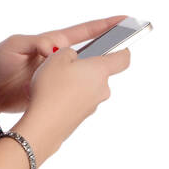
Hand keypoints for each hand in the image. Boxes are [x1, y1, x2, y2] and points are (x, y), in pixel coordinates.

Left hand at [0, 15, 126, 113]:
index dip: (103, 26)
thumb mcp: (15, 45)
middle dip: (107, 52)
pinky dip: (82, 91)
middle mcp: (57, 59)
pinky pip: (72, 90)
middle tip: (125, 50)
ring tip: (106, 75)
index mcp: (50, 43)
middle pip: (89, 54)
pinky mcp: (53, 92)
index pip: (82, 32)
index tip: (124, 19)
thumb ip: (37, 43)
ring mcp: (56, 76)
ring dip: (95, 73)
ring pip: (83, 73)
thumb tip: (55, 48)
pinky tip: (89, 93)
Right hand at [24, 36, 131, 152]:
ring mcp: (93, 103)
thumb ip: (68, 51)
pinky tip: (50, 97)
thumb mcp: (55, 58)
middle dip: (84, 68)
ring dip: (75, 83)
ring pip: (87, 88)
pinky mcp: (82, 115)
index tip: (115, 45)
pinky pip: (78, 101)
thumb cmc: (51, 89)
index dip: (120, 49)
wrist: (45, 123)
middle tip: (64, 65)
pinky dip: (68, 97)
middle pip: (99, 73)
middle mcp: (102, 87)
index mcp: (100, 70)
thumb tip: (73, 56)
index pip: (123, 57)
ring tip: (52, 83)